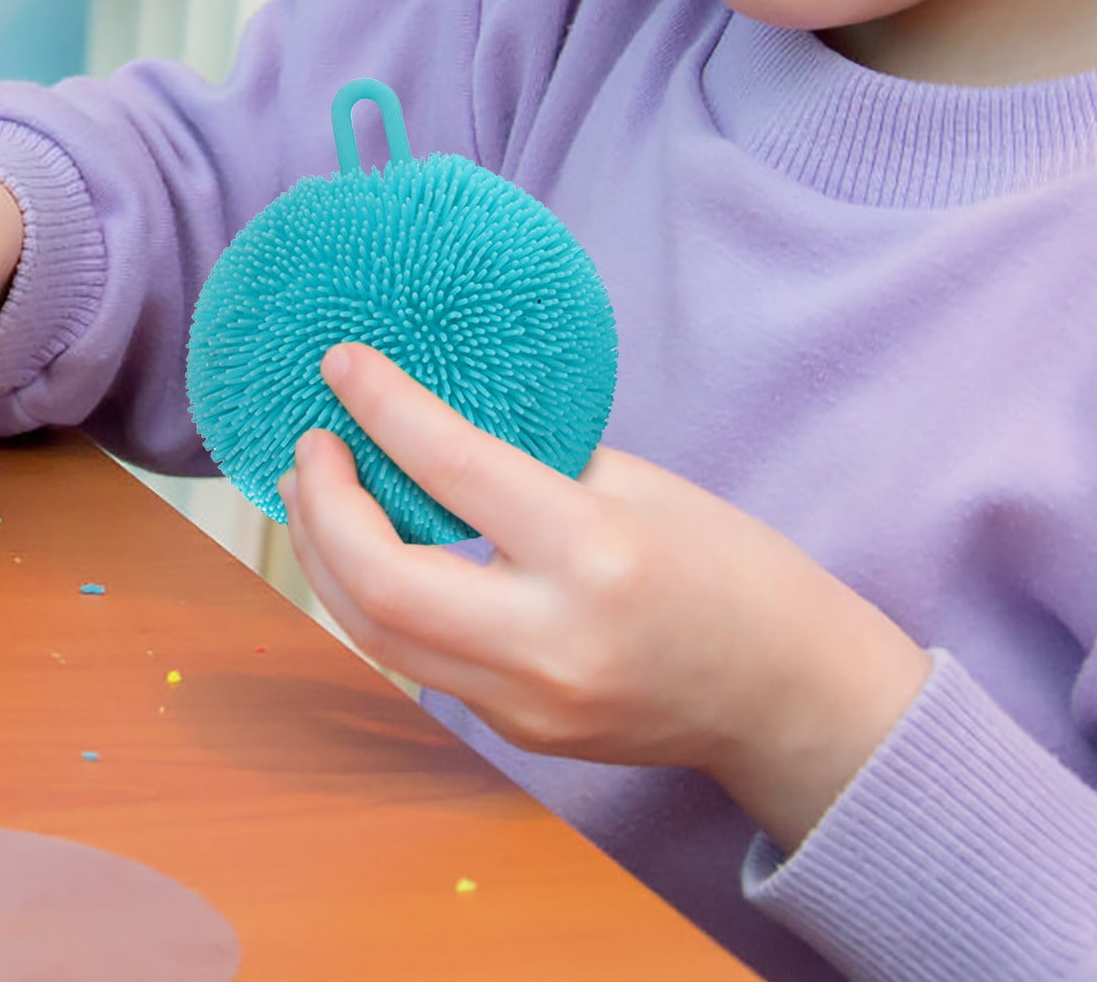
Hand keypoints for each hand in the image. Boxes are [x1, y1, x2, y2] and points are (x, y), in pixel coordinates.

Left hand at [282, 343, 931, 850]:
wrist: (785, 696)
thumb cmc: (733, 570)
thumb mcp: (644, 487)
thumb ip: (537, 466)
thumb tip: (438, 428)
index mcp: (594, 555)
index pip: (456, 470)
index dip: (385, 407)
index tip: (342, 365)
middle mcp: (548, 642)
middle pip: (380, 583)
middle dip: (323, 508)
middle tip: (312, 445)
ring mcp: (527, 704)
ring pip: (377, 638)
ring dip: (329, 561)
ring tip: (317, 495)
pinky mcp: (517, 732)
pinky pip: (419, 661)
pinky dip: (377, 601)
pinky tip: (371, 554)